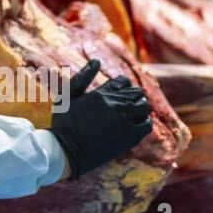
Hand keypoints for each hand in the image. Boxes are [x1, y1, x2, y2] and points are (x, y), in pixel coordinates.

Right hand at [49, 59, 152, 180]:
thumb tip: (97, 60)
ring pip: (145, 106)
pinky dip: (144, 123)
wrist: (67, 153)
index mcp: (102, 93)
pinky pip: (147, 124)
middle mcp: (116, 104)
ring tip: (132, 116)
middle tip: (126, 107)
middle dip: (133, 97)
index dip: (123, 87)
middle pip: (137, 93)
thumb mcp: (67, 97)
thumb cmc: (64, 124)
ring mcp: (124, 120)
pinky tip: (136, 126)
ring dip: (141, 109)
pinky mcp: (129, 137)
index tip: (118, 96)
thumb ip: (82, 77)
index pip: (124, 81)